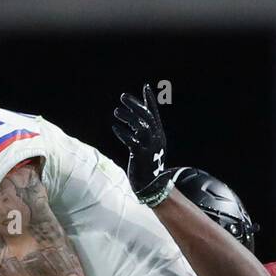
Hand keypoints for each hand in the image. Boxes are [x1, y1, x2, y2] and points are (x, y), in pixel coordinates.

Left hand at [112, 83, 174, 204]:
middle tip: (123, 97)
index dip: (150, 100)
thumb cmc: (147, 169)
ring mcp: (149, 148)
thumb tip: (135, 122)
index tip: (146, 86)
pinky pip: (132, 141)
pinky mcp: (141, 156)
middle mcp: (156, 139)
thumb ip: (144, 135)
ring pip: (140, 126)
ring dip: (127, 117)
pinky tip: (115, 128)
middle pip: (147, 117)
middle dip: (135, 105)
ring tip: (116, 112)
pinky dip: (123, 133)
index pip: (155, 114)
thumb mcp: (149, 149)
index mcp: (159, 136)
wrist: (151, 188)